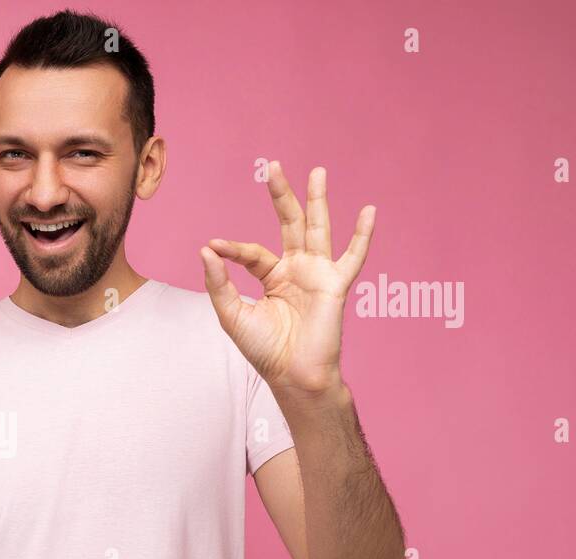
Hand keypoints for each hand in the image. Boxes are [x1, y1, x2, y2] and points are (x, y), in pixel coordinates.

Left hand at [199, 161, 374, 395]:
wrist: (292, 375)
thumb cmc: (264, 350)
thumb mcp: (232, 314)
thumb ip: (219, 283)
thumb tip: (206, 250)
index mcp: (272, 277)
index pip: (251, 252)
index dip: (232, 248)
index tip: (213, 245)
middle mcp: (296, 270)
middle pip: (289, 224)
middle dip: (282, 196)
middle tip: (274, 166)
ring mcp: (317, 274)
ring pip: (318, 229)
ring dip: (317, 200)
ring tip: (316, 172)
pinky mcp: (335, 285)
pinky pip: (353, 257)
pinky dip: (363, 235)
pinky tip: (369, 211)